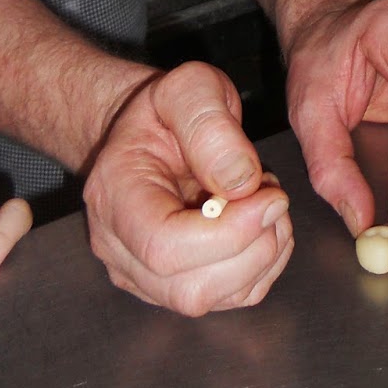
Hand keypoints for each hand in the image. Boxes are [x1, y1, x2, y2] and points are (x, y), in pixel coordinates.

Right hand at [83, 61, 291, 315]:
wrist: (147, 131)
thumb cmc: (164, 111)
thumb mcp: (188, 88)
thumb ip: (210, 126)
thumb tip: (241, 183)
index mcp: (114, 196)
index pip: (163, 247)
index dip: (227, 233)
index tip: (270, 197)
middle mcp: (120, 248)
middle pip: (189, 289)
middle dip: (252, 248)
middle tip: (273, 194)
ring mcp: (144, 276)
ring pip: (213, 299)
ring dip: (262, 255)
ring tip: (266, 202)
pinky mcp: (174, 286)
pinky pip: (229, 298)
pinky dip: (263, 266)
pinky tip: (263, 224)